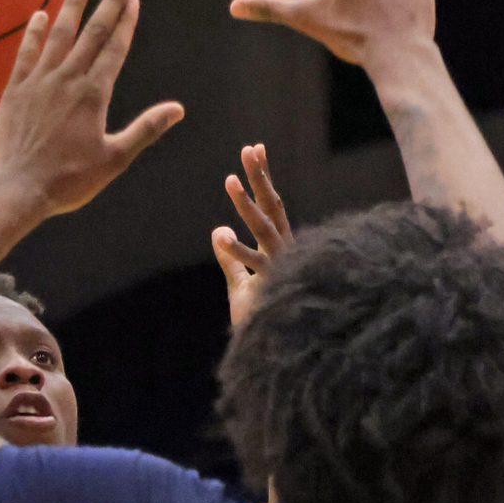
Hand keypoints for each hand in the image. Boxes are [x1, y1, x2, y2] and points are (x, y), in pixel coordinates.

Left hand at [0, 0, 183, 217]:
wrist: (19, 188)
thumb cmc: (70, 180)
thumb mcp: (115, 158)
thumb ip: (145, 129)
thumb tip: (177, 110)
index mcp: (94, 95)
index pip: (115, 49)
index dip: (126, 22)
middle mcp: (67, 80)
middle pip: (92, 32)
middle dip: (110, 1)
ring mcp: (39, 82)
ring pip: (59, 34)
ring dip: (72, 5)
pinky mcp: (15, 91)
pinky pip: (26, 53)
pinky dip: (34, 32)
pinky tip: (40, 15)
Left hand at [211, 144, 292, 326]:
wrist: (277, 354)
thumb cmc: (264, 321)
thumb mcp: (241, 285)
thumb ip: (230, 259)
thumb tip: (217, 232)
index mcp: (281, 249)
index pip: (271, 206)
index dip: (263, 177)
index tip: (255, 148)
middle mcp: (286, 252)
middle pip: (272, 208)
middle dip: (260, 178)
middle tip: (248, 149)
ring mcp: (282, 267)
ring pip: (264, 229)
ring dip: (247, 204)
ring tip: (230, 180)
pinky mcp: (273, 286)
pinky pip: (253, 264)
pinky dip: (236, 250)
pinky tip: (220, 232)